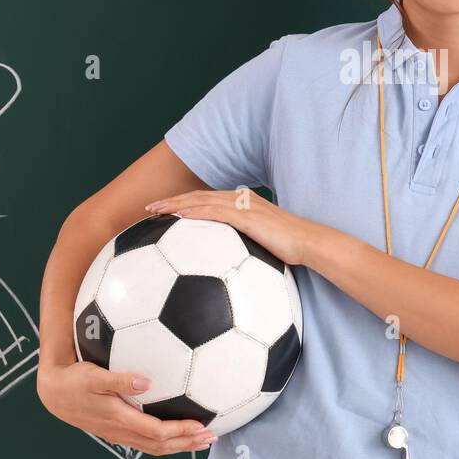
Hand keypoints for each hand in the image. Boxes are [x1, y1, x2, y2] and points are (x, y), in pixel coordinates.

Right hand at [36, 360, 216, 455]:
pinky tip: (175, 432)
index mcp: (119, 418)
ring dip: (179, 445)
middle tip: (210, 438)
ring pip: (153, 446)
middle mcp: (121, 430)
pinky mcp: (116, 429)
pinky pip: (145, 441)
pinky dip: (165, 440)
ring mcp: (119, 433)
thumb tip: (146, 381)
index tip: (201, 426)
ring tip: (200, 440)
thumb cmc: (74, 380)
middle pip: (160, 445)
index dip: (180, 432)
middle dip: (186, 443)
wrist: (54, 392)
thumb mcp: (94, 374)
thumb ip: (120, 379)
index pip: (157, 432)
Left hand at [144, 187, 317, 266]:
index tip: (164, 211)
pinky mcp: (247, 216)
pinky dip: (194, 212)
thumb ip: (246, 245)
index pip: (207, 199)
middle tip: (150, 209)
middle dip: (172, 201)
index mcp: (243, 202)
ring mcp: (243, 206)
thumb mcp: (263, 243)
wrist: (308, 243)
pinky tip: (177, 218)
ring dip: (175, 205)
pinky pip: (214, 212)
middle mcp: (240, 199)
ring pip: (201, 201)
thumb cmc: (290, 247)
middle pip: (199, 196)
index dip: (184, 202)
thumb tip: (230, 262)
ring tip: (155, 212)